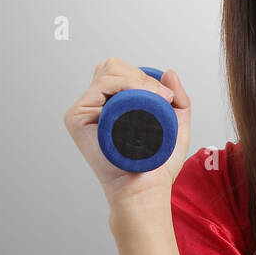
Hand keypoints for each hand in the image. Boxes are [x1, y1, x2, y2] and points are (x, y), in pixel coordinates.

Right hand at [63, 56, 190, 205]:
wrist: (145, 188)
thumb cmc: (157, 165)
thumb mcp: (177, 127)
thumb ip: (179, 100)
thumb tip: (169, 72)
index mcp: (110, 105)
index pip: (121, 71)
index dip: (145, 77)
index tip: (167, 97)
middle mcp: (94, 105)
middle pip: (113, 66)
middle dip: (142, 76)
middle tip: (162, 98)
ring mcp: (83, 110)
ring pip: (108, 71)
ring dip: (137, 80)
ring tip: (154, 101)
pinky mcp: (76, 117)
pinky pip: (100, 86)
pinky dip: (124, 86)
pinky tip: (138, 102)